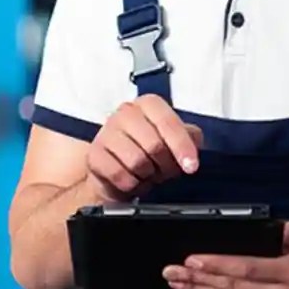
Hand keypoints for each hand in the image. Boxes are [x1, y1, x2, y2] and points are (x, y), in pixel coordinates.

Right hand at [86, 95, 202, 202]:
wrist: (119, 171)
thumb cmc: (148, 152)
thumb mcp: (173, 141)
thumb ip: (189, 137)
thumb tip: (194, 143)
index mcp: (147, 104)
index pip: (167, 121)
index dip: (181, 145)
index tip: (191, 166)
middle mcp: (125, 113)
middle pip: (153, 145)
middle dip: (165, 165)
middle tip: (166, 171)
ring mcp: (106, 133)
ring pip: (137, 161)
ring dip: (148, 175)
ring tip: (148, 174)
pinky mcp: (94, 155)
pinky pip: (119, 175)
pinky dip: (131, 184)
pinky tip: (133, 180)